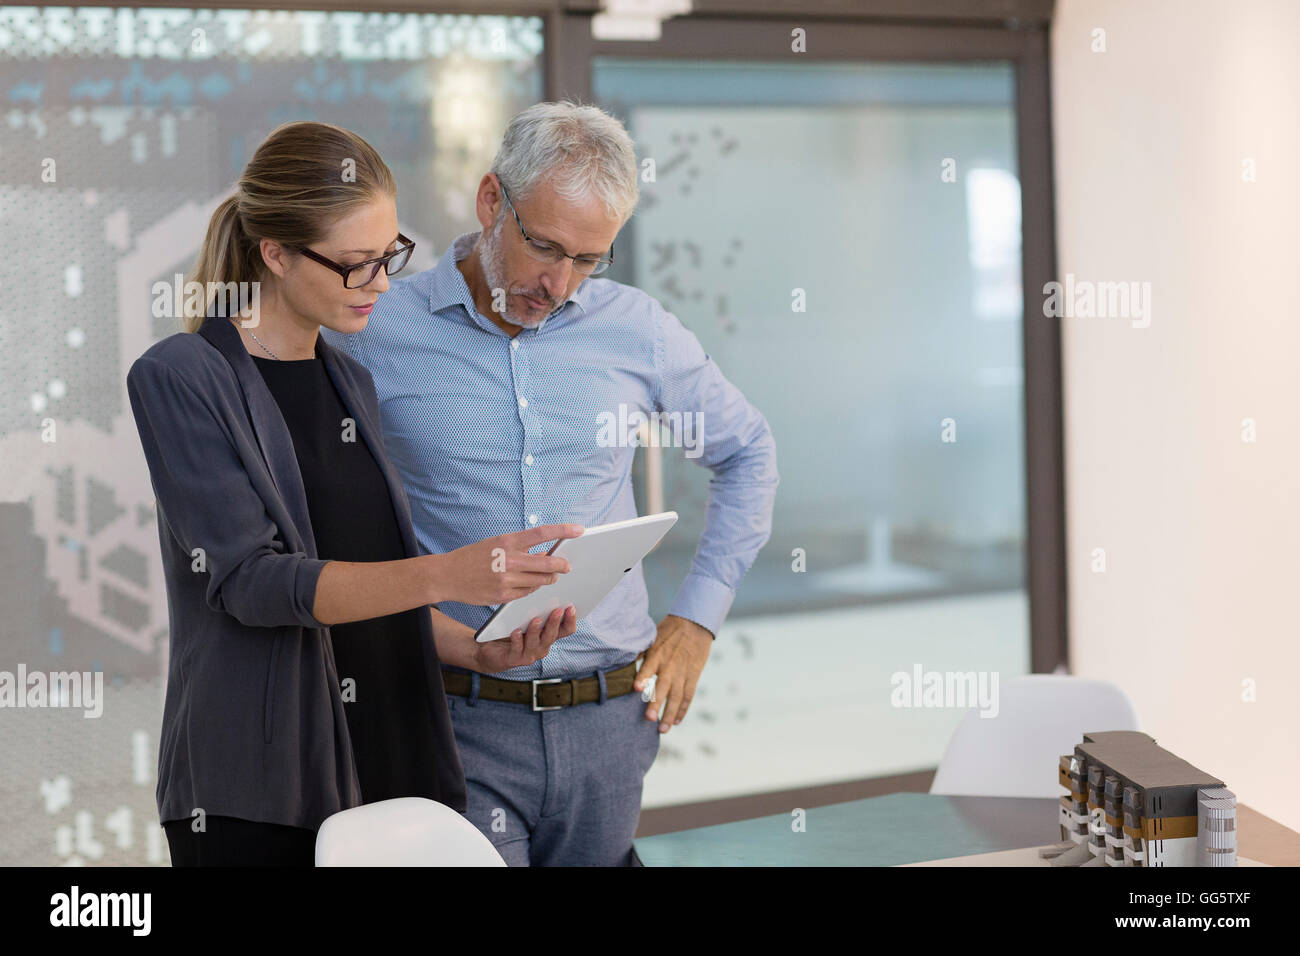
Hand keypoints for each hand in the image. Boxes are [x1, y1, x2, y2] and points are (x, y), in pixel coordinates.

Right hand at [431, 524, 582, 605]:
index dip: (563, 530)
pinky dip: (531, 589)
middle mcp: (508, 559)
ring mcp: (506, 579)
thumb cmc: (474, 557)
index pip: (542, 533)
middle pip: (547, 563)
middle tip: (567, 566)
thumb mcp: (496, 544)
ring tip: (551, 577)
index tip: (579, 530)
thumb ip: (520, 548)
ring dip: (548, 579)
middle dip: (562, 565)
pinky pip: (526, 593)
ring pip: (540, 581)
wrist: (447, 575)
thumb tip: (546, 554)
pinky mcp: (502, 596)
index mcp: (507, 541)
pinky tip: (529, 586)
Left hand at [471, 604, 577, 671]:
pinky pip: (517, 650)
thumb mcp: (526, 619)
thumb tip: (545, 591)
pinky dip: (517, 640)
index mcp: (548, 636)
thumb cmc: (511, 630)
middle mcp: (542, 647)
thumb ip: (538, 611)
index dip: (571, 620)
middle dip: (554, 622)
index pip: (566, 630)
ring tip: (536, 619)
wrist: (490, 651)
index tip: (571, 606)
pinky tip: (515, 631)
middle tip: (557, 610)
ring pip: (536, 643)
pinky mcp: (514, 659)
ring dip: (536, 631)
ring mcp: (529, 655)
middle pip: (552, 635)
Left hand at [633, 614, 712, 732]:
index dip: (643, 677)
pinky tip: (677, 722)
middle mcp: (670, 665)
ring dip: (670, 714)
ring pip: (677, 696)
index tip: (636, 688)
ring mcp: (683, 672)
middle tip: (649, 719)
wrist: (695, 624)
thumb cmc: (669, 631)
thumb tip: (622, 662)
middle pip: (663, 687)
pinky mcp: (693, 676)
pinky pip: (688, 695)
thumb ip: (640, 653)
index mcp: (658, 654)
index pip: (649, 667)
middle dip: (656, 703)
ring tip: (663, 729)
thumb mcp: (652, 638)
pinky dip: (683, 709)